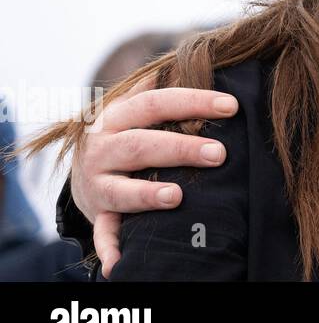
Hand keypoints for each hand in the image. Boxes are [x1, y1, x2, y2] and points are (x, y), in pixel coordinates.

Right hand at [72, 73, 238, 276]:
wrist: (81, 171)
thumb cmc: (127, 133)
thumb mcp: (136, 108)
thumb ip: (161, 86)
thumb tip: (199, 57)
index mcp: (117, 116)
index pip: (157, 103)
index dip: (194, 102)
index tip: (232, 105)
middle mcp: (102, 149)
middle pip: (142, 146)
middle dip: (181, 149)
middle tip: (220, 154)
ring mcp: (96, 184)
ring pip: (121, 190)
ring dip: (147, 195)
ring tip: (177, 196)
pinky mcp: (97, 214)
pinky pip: (103, 233)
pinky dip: (112, 248)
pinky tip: (122, 264)